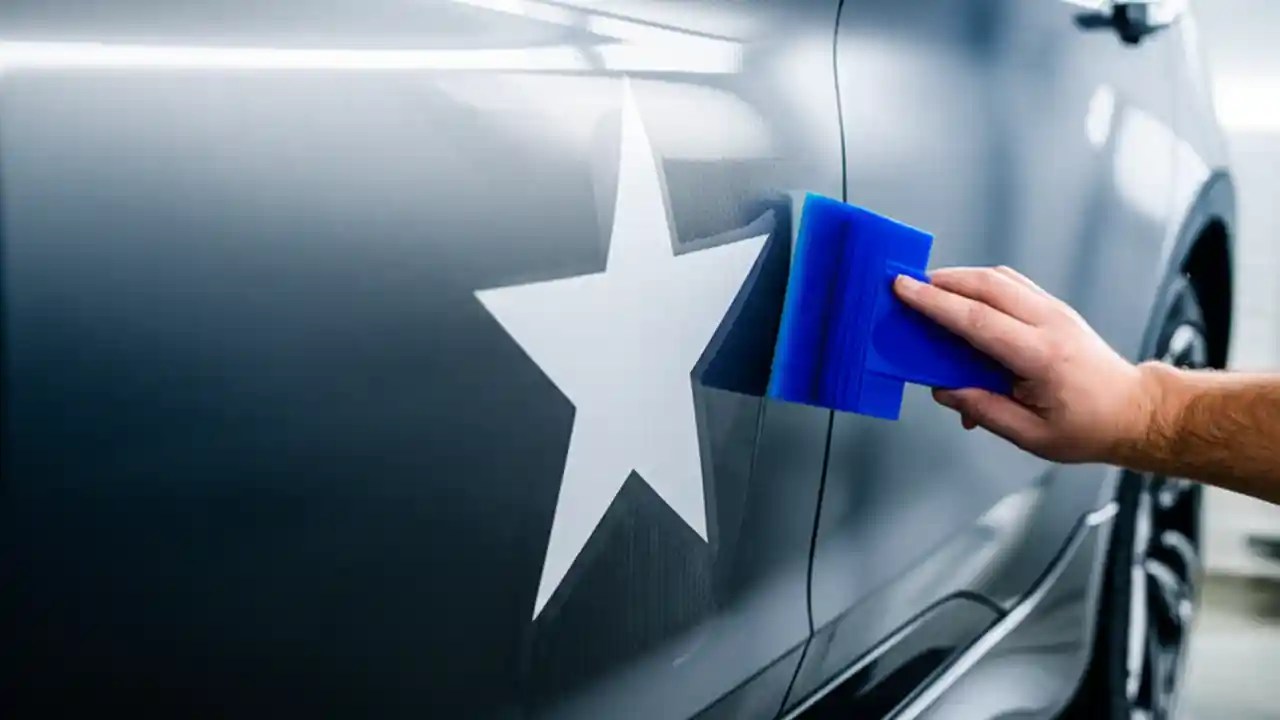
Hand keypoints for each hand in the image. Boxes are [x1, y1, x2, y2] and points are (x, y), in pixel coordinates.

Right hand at [892, 266, 1159, 463]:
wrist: (1133, 411)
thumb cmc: (1087, 427)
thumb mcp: (1030, 434)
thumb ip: (983, 410)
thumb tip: (944, 390)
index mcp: (1041, 357)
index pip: (977, 320)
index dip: (935, 303)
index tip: (905, 289)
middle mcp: (1050, 324)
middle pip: (986, 285)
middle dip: (941, 281)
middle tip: (907, 286)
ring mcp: (1055, 311)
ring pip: (999, 278)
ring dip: (960, 279)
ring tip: (929, 291)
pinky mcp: (1054, 309)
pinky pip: (1012, 284)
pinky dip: (981, 284)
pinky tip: (962, 298)